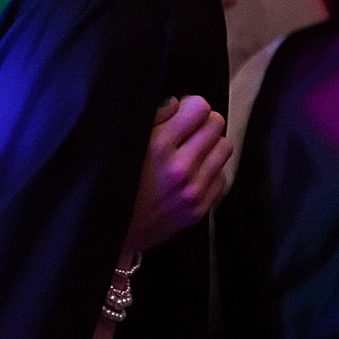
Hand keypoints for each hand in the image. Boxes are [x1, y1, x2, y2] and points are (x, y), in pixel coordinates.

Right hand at [127, 96, 231, 251]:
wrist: (113, 235)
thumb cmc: (114, 184)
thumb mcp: (125, 143)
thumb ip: (154, 118)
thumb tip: (179, 103)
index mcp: (158, 146)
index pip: (200, 107)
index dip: (190, 107)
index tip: (180, 115)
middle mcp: (180, 168)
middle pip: (217, 124)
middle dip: (202, 123)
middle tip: (186, 133)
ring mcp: (193, 191)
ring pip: (225, 147)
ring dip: (210, 146)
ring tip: (190, 153)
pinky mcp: (200, 209)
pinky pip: (222, 176)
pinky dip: (209, 172)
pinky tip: (189, 176)